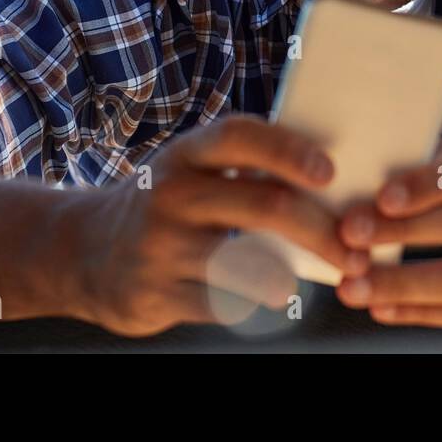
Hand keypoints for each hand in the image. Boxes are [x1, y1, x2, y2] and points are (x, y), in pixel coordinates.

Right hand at [74, 114, 369, 336]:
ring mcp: (160, 247)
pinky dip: (259, 302)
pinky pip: (226, 303)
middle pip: (265, 206)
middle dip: (322, 230)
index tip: (331, 172)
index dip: (288, 151)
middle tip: (357, 249)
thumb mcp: (192, 169)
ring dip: (298, 273)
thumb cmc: (168, 204)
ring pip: (250, 262)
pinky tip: (275, 296)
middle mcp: (171, 194)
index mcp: (186, 154)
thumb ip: (247, 166)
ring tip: (329, 274)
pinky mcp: (156, 294)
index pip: (240, 137)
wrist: (84, 253)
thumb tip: (335, 178)